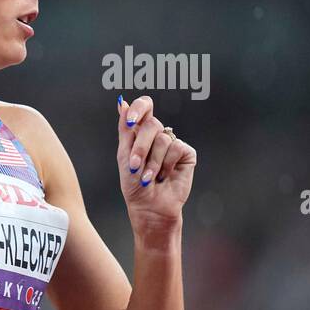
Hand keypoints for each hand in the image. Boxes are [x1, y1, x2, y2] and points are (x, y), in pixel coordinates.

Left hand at [116, 94, 196, 231]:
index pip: (145, 106)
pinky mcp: (186, 153)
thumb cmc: (134, 184)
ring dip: (152, 162)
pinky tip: (163, 176)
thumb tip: (122, 103)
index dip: (139, 108)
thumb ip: (125, 130)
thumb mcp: (124, 156)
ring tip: (149, 178)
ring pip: (162, 139)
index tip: (130, 121)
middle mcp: (158, 135)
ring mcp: (173, 143)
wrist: (149, 206)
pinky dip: (166, 164)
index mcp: (141, 132)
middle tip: (134, 166)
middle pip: (152, 124)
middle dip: (140, 147)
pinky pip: (176, 148)